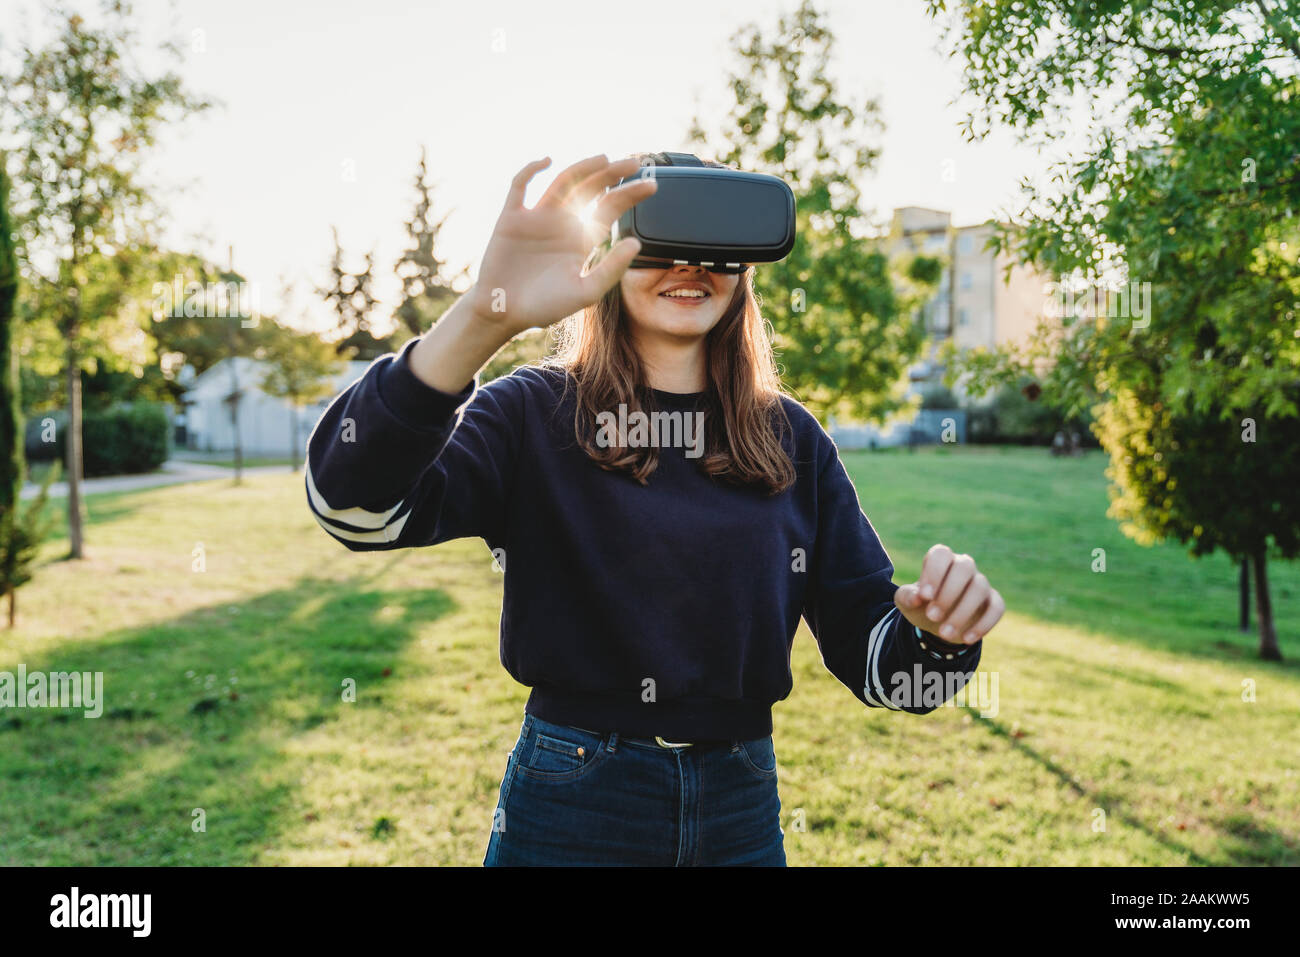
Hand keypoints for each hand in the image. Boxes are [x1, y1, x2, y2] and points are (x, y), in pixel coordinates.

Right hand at [467, 153, 656, 334]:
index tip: (652, 185)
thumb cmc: (545, 307)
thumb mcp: (585, 292)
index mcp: (580, 240)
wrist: (505, 314)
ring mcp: (537, 218)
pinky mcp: (512, 218)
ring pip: (563, 182)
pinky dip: (530, 170)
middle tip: (634, 162)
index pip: (610, 209)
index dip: (630, 195)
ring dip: (582, 168)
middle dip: (612, 174)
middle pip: (590, 189)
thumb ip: (610, 269)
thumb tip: (635, 243)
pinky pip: (519, 186)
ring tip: (603, 159)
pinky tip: (546, 161)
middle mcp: (562, 223)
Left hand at [893, 544, 1003, 645]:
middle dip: (948, 593)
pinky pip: (997, 608)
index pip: (941, 554)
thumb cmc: (921, 604)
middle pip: (964, 567)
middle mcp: (963, 566)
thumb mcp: (906, 601)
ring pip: (980, 588)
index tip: (924, 596)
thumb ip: (907, 596)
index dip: (933, 573)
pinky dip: (983, 624)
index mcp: (941, 560)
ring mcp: (980, 583)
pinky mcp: (994, 601)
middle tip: (932, 616)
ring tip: (944, 633)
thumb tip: (916, 598)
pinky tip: (966, 639)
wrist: (936, 622)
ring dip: (962, 612)